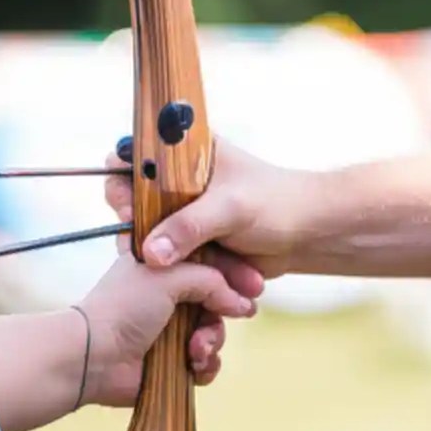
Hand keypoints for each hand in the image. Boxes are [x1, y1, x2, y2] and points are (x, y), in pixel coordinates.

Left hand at [80, 255, 256, 406]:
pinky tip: (195, 365)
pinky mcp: (172, 364)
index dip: (231, 278)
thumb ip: (210, 280)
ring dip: (211, 342)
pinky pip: (204, 364)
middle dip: (222, 315)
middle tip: (230, 319)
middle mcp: (167, 298)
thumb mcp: (170, 276)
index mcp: (163, 269)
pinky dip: (205, 366)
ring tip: (196, 349)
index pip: (208, 268)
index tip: (253, 287)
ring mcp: (170, 332)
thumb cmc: (125, 305)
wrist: (95, 355)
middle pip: (215, 303)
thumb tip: (240, 302)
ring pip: (212, 335)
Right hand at [104, 138, 309, 283]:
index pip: (133, 157)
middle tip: (140, 246)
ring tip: (178, 266)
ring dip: (163, 255)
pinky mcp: (193, 243)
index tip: (125, 207)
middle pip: (133, 202)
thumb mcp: (231, 209)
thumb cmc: (278, 205)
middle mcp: (179, 182)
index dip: (121, 181)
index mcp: (186, 153)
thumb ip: (190, 226)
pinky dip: (182, 271)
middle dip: (137, 228)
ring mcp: (185, 215)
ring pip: (150, 236)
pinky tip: (198, 277)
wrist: (309, 235)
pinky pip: (173, 259)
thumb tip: (151, 252)